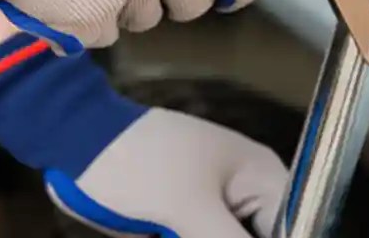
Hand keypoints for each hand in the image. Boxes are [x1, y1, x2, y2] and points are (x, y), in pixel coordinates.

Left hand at [0, 34, 286, 236]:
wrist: (74, 140)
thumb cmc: (137, 161)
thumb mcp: (188, 209)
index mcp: (260, 175)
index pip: (294, 223)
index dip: (287, 236)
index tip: (222, 235)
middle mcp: (243, 191)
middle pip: (256, 233)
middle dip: (222, 237)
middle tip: (179, 229)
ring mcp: (210, 205)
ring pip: (222, 236)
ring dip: (191, 236)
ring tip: (162, 224)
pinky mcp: (181, 216)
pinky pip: (194, 235)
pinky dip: (175, 236)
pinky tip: (153, 228)